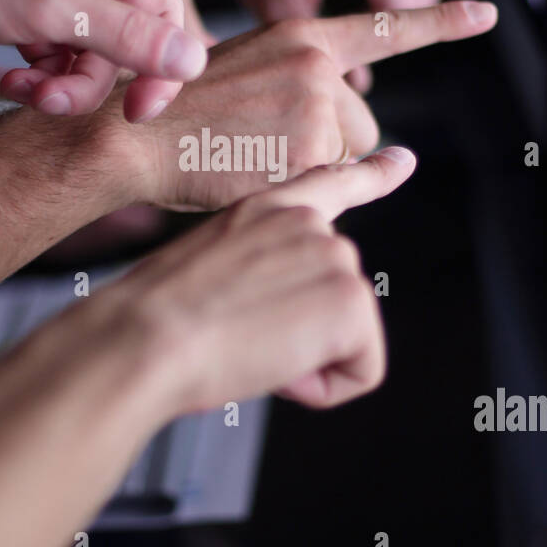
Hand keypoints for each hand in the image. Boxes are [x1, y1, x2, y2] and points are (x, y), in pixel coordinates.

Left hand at [0, 0, 294, 121]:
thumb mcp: (50, 4)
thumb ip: (126, 33)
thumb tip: (193, 58)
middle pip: (154, 21)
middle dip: (143, 71)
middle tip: (137, 113)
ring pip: (110, 52)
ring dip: (84, 86)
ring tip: (40, 91)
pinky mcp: (34, 20)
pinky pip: (72, 62)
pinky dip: (52, 83)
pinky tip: (19, 84)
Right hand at [82, 147, 415, 412]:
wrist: (142, 338)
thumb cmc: (146, 323)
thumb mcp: (202, 276)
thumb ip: (251, 278)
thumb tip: (267, 324)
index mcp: (264, 209)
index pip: (328, 183)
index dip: (373, 175)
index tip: (404, 160)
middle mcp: (307, 223)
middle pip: (335, 300)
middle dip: (296, 335)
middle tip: (236, 339)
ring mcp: (334, 255)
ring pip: (347, 339)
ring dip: (302, 361)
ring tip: (245, 349)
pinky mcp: (350, 299)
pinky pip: (361, 371)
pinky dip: (321, 387)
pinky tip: (275, 369)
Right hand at [125, 1, 496, 209]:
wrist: (130, 135)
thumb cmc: (178, 113)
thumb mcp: (246, 74)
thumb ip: (303, 85)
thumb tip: (360, 133)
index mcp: (302, 37)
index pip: (386, 28)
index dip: (441, 21)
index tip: (484, 8)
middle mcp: (319, 63)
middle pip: (363, 125)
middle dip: (328, 144)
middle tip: (259, 141)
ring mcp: (318, 105)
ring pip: (348, 157)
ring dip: (312, 168)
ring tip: (250, 153)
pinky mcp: (312, 147)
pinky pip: (330, 184)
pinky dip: (297, 188)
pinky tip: (251, 170)